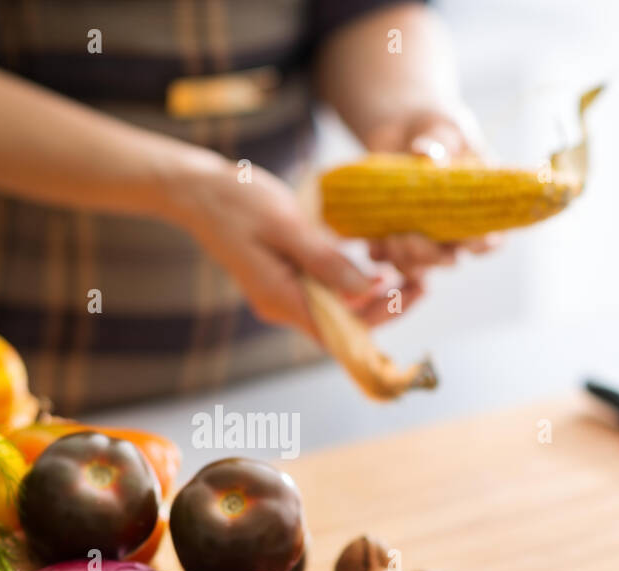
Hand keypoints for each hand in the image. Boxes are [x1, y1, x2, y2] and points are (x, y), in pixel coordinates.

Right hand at [164, 154, 418, 335]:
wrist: (197, 192)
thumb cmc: (238, 201)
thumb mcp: (288, 225)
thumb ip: (326, 261)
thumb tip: (368, 288)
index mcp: (280, 297)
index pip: (340, 329)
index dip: (381, 318)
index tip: (411, 293)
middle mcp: (280, 306)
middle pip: (342, 325)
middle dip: (384, 308)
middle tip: (421, 281)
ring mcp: (279, 296)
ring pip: (335, 311)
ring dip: (372, 297)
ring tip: (407, 273)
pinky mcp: (281, 282)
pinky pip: (322, 295)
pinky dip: (351, 285)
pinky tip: (374, 265)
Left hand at [364, 111, 502, 278]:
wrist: (403, 130)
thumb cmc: (438, 130)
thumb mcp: (444, 129)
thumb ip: (440, 143)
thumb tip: (426, 153)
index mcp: (482, 209)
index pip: (490, 239)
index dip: (481, 244)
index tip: (467, 239)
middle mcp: (455, 231)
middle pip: (449, 259)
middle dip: (430, 255)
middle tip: (410, 238)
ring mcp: (425, 238)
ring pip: (419, 266)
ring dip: (404, 259)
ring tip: (390, 240)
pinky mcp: (396, 238)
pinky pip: (388, 258)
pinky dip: (380, 255)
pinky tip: (373, 245)